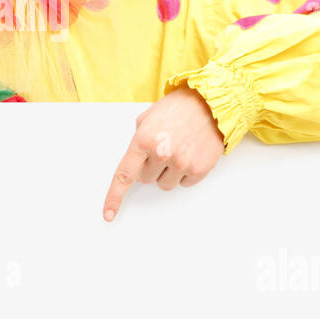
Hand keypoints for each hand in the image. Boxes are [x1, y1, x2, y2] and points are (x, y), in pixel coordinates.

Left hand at [102, 86, 223, 221]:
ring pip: (165, 184)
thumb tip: (136, 158)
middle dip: (150, 167)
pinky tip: (190, 154)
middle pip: (146, 179)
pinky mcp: (199, 169)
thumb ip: (138, 139)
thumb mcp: (148, 117)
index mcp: (143, 140)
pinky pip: (184, 183)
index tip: (108, 214)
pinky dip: (186, 173)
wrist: (211, 103)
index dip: (114, 197)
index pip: (124, 175)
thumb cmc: (179, 108)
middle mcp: (161, 153)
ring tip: (178, 149)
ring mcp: (181, 163)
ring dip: (168, 172)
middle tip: (162, 148)